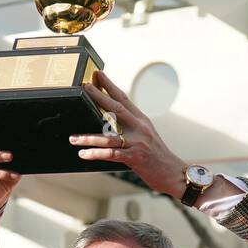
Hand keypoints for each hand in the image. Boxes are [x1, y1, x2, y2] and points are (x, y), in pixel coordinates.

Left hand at [70, 71, 187, 198]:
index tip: (98, 74)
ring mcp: (137, 143)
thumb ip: (131, 126)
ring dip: (88, 137)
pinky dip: (96, 154)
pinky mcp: (135, 158)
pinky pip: (111, 155)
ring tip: (73, 138)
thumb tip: (113, 118)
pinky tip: (84, 154)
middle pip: (116, 109)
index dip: (110, 86)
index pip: (124, 99)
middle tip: (84, 87)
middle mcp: (140, 128)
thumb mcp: (146, 135)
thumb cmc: (157, 156)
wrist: (173, 173)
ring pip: (109, 137)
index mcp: (142, 120)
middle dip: (99, 97)